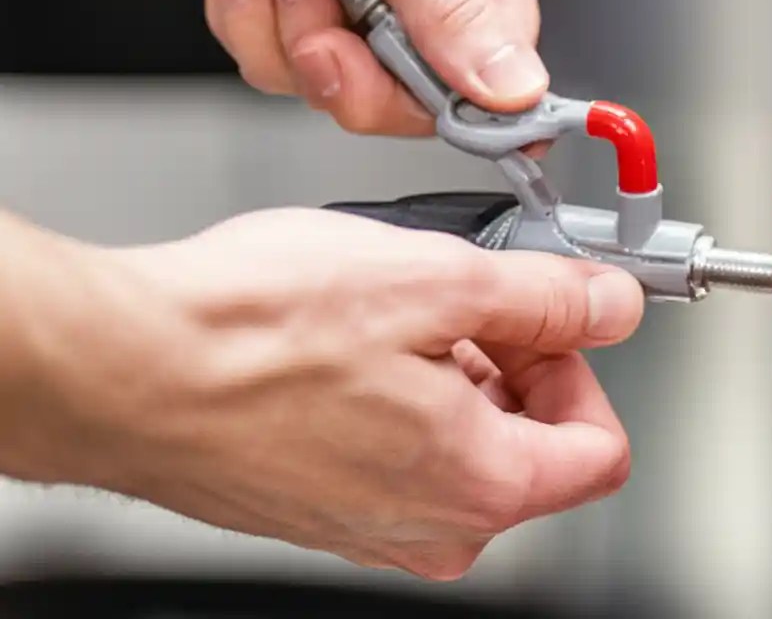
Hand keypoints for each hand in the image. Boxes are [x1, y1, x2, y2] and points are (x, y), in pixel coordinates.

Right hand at [17, 208, 641, 578]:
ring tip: (392, 315)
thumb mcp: (435, 284)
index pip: (599, 448)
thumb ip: (547, 301)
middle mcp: (434, 529)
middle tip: (463, 300)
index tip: (549, 323)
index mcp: (483, 487)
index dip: (583, 371)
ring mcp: (375, 529)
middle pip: (533, 449)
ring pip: (464, 449)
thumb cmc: (251, 336)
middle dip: (516, 364)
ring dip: (454, 375)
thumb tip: (608, 307)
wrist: (122, 372)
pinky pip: (401, 457)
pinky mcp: (325, 510)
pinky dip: (400, 398)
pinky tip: (348, 348)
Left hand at [87, 0, 545, 135]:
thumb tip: (513, 84)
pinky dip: (244, 20)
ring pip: (338, 82)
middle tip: (327, 30)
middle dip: (357, 69)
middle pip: (417, 86)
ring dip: (289, 32)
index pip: (500, 46)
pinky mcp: (280, 6)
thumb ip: (444, 5)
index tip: (460, 126)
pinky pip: (275, 64)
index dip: (480, 97)